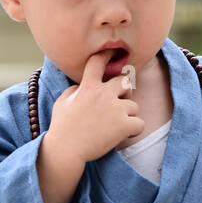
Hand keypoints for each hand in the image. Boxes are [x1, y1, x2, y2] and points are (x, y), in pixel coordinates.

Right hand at [45, 49, 143, 164]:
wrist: (66, 150)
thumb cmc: (62, 128)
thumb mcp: (62, 102)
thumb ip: (75, 90)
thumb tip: (82, 86)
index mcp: (88, 87)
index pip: (99, 62)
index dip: (107, 54)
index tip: (114, 52)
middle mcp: (104, 94)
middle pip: (125, 82)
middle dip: (125, 92)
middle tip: (119, 103)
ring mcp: (115, 109)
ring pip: (134, 106)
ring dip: (128, 115)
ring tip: (116, 125)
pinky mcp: (123, 125)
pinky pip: (140, 123)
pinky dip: (135, 130)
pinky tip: (125, 134)